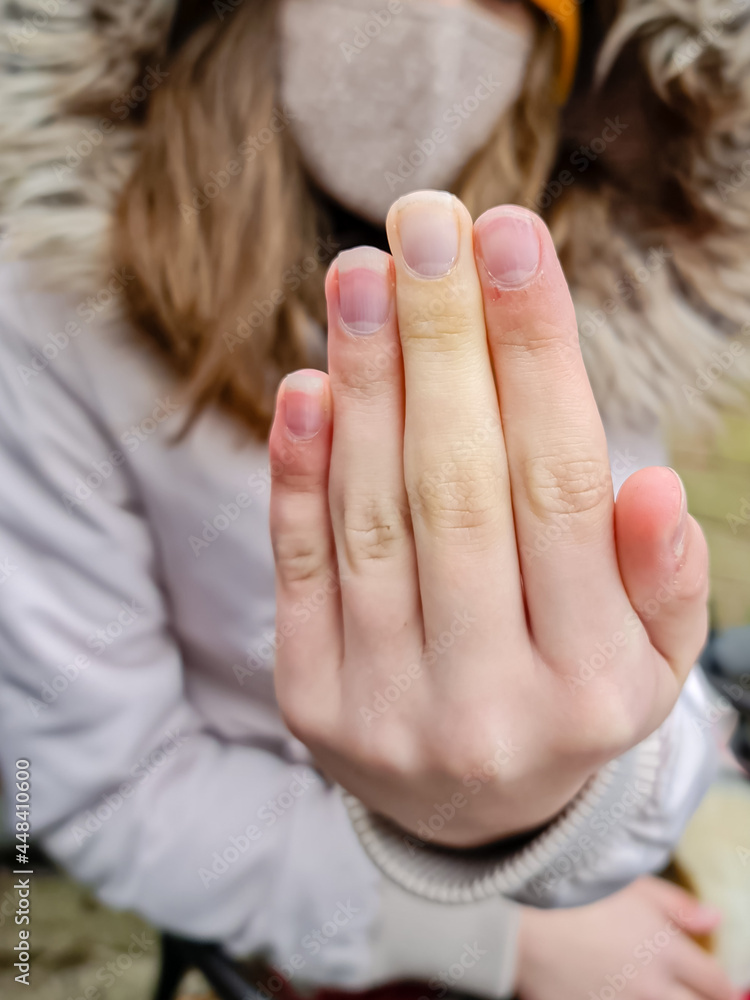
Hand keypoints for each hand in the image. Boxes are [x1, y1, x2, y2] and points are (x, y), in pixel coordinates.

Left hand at [268, 190, 708, 845]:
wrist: (469, 810)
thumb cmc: (568, 698)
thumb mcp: (645, 661)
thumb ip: (658, 581)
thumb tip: (654, 484)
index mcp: (595, 685)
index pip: (560, 489)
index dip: (535, 355)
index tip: (512, 238)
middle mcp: (490, 704)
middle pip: (459, 489)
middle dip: (442, 342)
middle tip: (425, 221)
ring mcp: (388, 709)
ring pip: (373, 517)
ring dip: (364, 383)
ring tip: (361, 272)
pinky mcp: (311, 702)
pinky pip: (297, 570)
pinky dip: (298, 472)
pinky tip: (307, 383)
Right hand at [516, 877, 738, 999]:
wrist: (520, 927)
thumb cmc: (575, 894)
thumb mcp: (630, 885)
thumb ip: (677, 904)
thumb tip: (715, 920)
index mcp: (664, 951)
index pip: (715, 982)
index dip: (723, 987)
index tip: (722, 987)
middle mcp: (652, 988)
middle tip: (695, 994)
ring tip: (653, 992)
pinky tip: (621, 995)